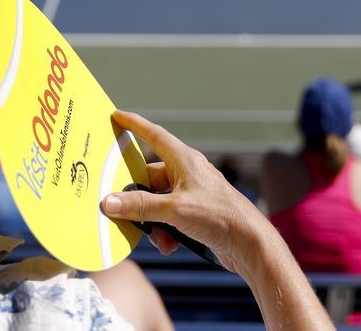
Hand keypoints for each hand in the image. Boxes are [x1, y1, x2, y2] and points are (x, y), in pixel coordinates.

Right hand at [100, 110, 256, 274]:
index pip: (154, 135)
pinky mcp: (195, 213)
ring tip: (159, 238)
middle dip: (138, 199)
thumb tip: (109, 202)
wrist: (250, 244)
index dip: (134, 124)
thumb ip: (141, 206)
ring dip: (153, 221)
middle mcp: (187, 173)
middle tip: (124, 211)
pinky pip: (169, 217)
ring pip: (157, 201)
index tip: (117, 116)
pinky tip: (169, 245)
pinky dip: (165, 231)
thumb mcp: (174, 210)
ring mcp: (192, 193)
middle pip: (150, 177)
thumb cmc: (220, 217)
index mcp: (184, 160)